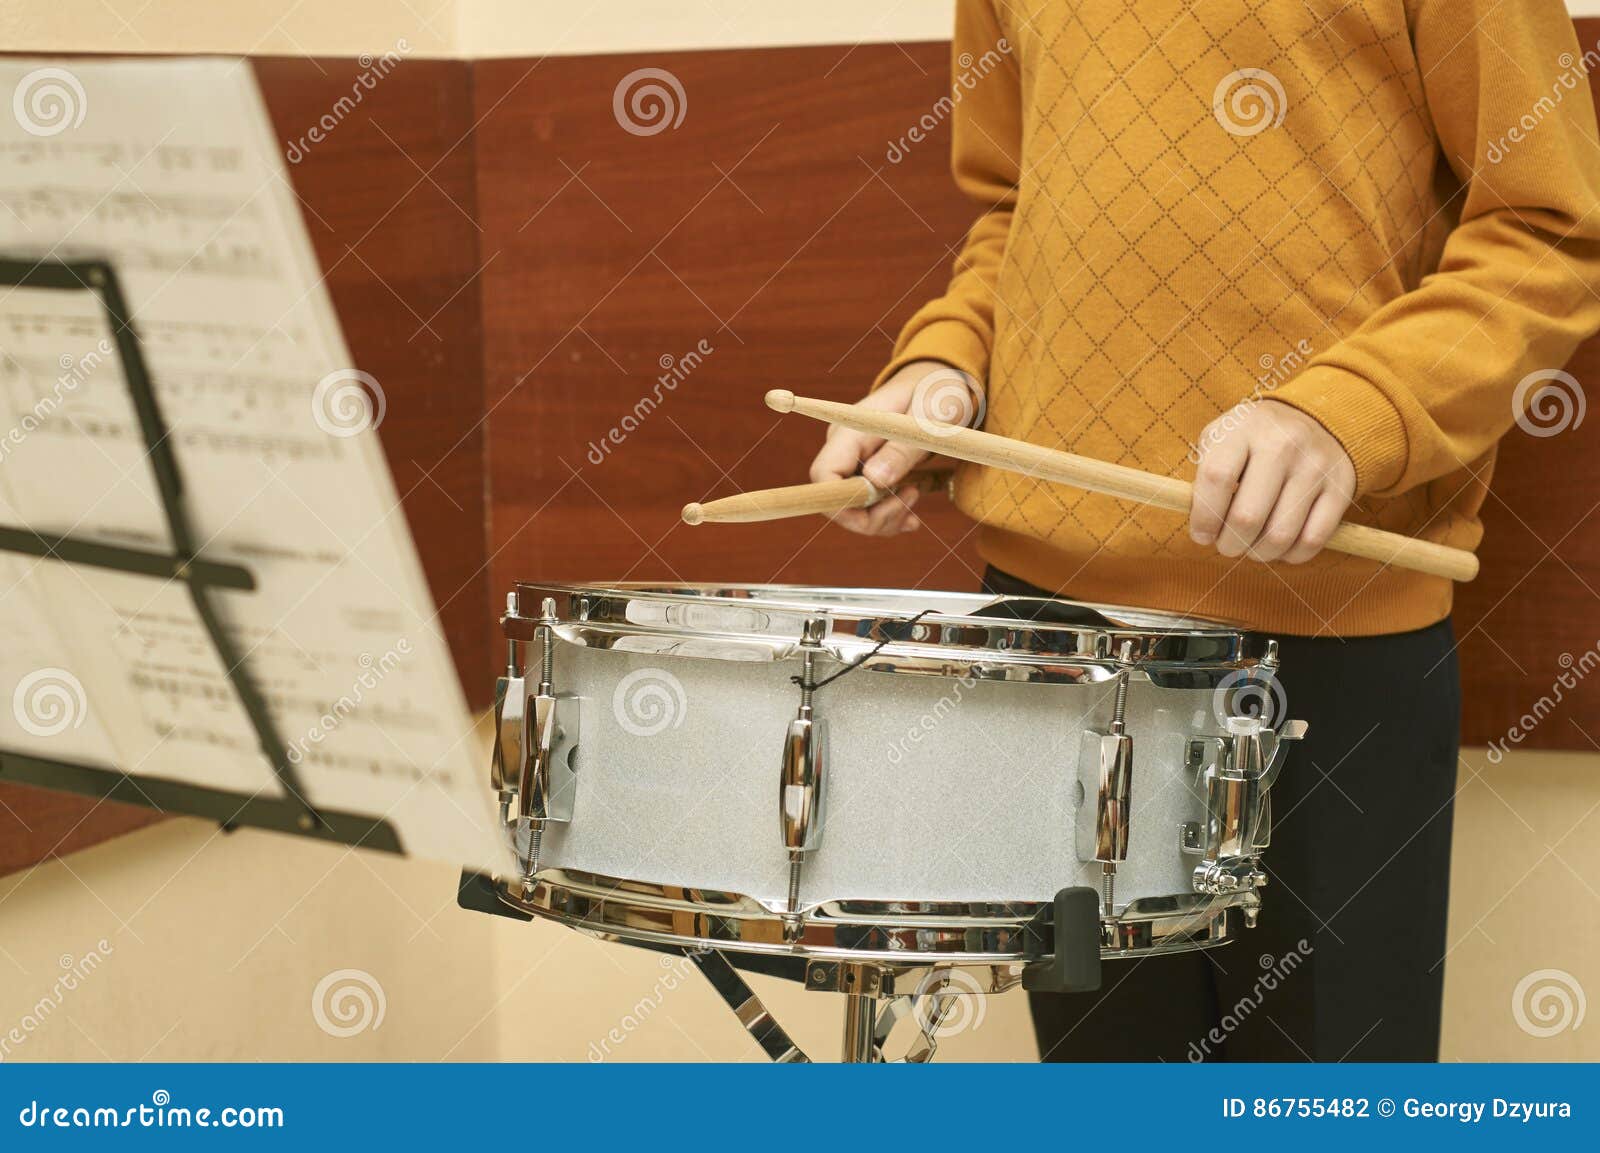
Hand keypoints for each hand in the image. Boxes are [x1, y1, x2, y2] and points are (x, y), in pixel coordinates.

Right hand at [807, 360, 980, 535]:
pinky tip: (912, 515)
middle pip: (835, 499)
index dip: (842, 503)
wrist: (937, 385)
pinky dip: (889, 516)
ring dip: (884, 517)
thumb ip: (902, 450)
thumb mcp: (929, 421)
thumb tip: (875, 481)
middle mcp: (844, 448)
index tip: (880, 508)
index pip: (823, 476)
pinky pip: (866, 506)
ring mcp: (853, 461)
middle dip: (870, 516)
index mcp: (851, 432)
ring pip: (852, 509)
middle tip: (912, 499)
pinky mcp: (865, 472)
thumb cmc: (935, 396)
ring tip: (916, 495)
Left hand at [1189, 400, 1355, 563]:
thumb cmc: (1254, 440)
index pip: (1216, 478)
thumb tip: (1203, 528)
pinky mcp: (1340, 488)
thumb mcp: (1223, 439)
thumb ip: (1205, 477)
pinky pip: (1312, 540)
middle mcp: (1283, 444)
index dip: (1203, 517)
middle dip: (1230, 544)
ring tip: (1251, 547)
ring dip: (1258, 553)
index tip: (1201, 535)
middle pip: (1247, 516)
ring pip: (1280, 535)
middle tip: (1227, 545)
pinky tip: (1280, 547)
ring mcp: (1315, 466)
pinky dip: (1291, 555)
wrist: (1316, 418)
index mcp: (1245, 428)